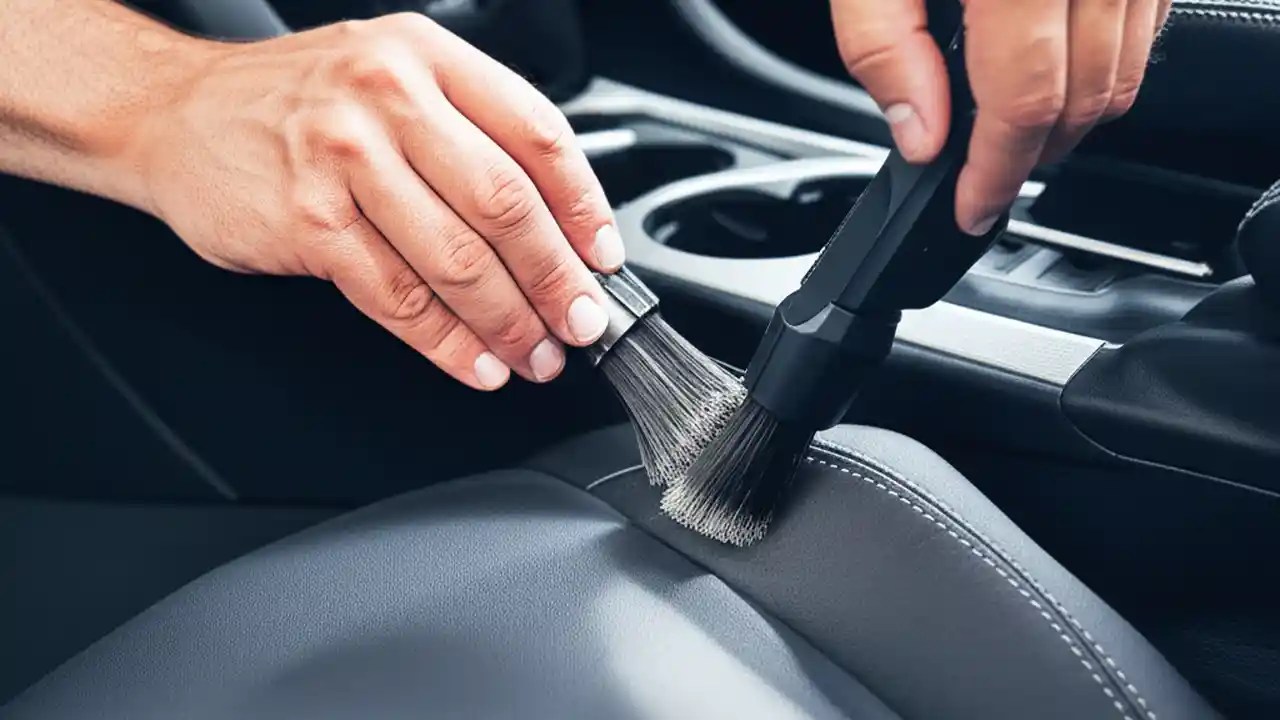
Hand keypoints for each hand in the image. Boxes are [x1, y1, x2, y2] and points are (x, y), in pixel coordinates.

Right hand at [134, 13, 622, 389]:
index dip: (584, 206)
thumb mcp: (391, 76)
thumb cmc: (297, 102)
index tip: (604, 257)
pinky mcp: (308, 223)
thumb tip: (557, 221)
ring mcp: (344, 160)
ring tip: (537, 354)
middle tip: (582, 321)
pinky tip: (476, 364)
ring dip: (509, 322)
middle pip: (505, 204)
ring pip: (456, 260)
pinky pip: (398, 298)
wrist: (176, 112)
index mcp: (428, 57)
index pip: (537, 135)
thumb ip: (468, 129)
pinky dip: (447, 343)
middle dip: (556, 277)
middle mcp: (390, 98)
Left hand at [830, 0, 1171, 233]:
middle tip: (980, 177)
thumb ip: (881, 45)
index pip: (1024, 102)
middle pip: (1085, 98)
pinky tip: (1048, 64)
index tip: (970, 210)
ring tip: (1006, 129)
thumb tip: (919, 136)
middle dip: (1032, 156)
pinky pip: (1146, 23)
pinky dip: (1103, 62)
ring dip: (1071, 117)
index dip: (994, 172)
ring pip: (1125, 69)